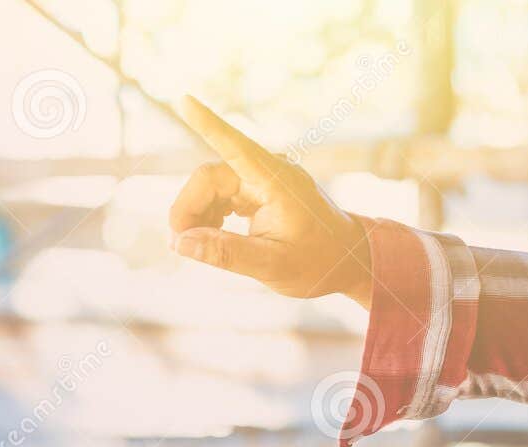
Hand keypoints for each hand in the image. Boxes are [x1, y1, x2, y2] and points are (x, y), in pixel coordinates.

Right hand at [168, 96, 372, 305]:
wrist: (348, 260)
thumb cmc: (319, 262)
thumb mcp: (274, 265)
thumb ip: (227, 253)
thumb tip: (181, 243)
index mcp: (278, 181)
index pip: (235, 147)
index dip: (207, 125)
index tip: (185, 99)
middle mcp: (269, 171)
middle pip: (210, 178)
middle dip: (189, 208)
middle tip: (179, 245)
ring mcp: (264, 177)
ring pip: (212, 186)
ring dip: (199, 214)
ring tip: (197, 246)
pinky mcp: (260, 188)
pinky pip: (223, 194)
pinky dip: (212, 214)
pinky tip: (211, 237)